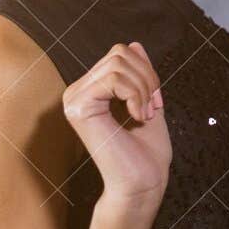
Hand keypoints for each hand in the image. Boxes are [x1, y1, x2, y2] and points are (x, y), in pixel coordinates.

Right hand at [62, 42, 170, 208]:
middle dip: (147, 77)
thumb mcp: (148, 101)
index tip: (155, 101)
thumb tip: (134, 44)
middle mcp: (76, 93)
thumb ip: (139, 75)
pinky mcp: (77, 108)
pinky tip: (138, 117)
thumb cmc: (147, 152)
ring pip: (118, 63)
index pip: (120, 54)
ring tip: (145, 114)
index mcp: (91, 91)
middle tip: (152, 107)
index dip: (146, 71)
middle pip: (119, 53)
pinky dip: (135, 95)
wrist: (142, 184)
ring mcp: (74, 100)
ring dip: (143, 88)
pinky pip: (113, 79)